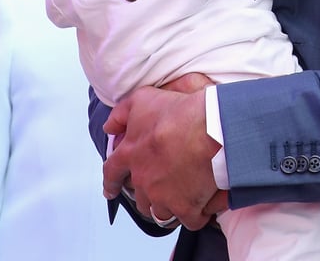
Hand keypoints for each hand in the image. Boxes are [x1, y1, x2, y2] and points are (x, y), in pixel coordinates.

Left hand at [103, 83, 221, 229]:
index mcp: (131, 153)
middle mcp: (143, 178)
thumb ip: (121, 113)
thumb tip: (109, 127)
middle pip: (139, 197)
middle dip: (148, 193)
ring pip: (160, 212)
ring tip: (182, 197)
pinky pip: (189, 219)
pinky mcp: (185, 207)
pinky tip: (203, 206)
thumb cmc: (181, 112)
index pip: (112, 171)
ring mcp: (162, 196)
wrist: (210, 128)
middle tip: (160, 186)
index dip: (111, 181)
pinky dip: (196, 214)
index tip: (111, 189)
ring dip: (169, 206)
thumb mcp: (143, 99)